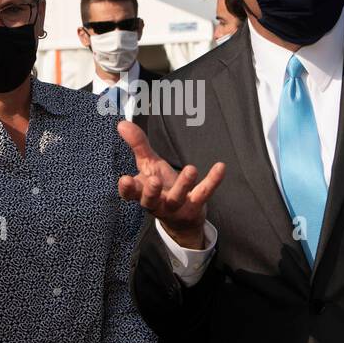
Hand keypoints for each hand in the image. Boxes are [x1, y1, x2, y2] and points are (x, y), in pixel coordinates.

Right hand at [116, 121, 224, 249]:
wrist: (181, 218)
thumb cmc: (161, 188)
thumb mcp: (148, 165)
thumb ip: (138, 145)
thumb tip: (122, 124)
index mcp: (142, 193)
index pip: (130, 194)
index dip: (127, 189)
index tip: (125, 180)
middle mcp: (157, 203)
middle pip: (151, 200)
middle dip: (152, 191)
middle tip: (155, 181)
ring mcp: (176, 207)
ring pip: (178, 197)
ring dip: (184, 184)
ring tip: (191, 169)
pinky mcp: (195, 207)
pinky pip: (204, 193)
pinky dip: (212, 181)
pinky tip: (220, 167)